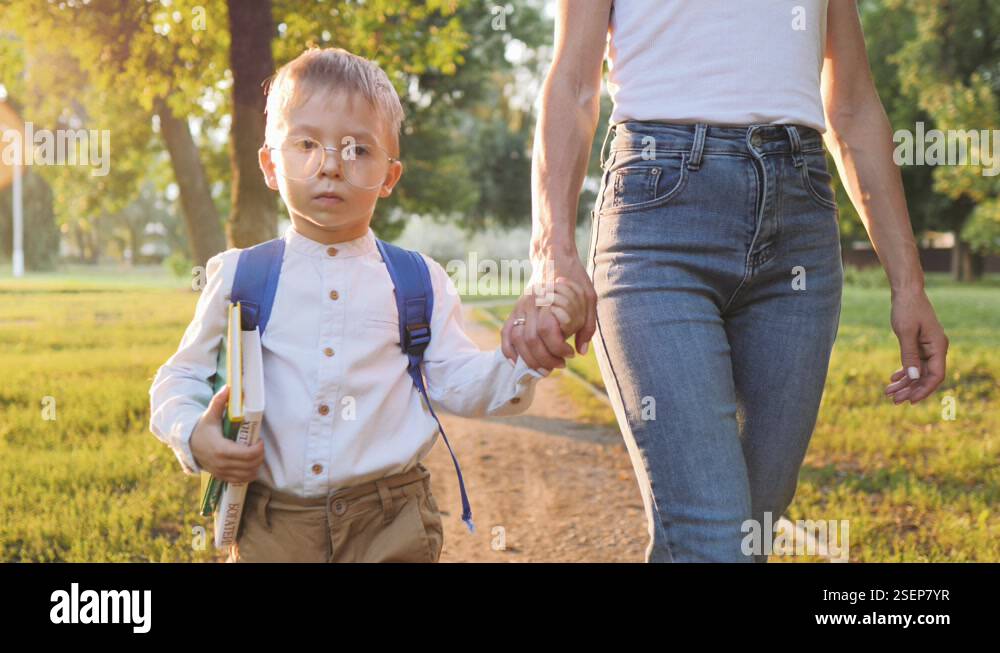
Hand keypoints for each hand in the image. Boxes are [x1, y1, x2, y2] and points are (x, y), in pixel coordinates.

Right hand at [190, 384, 265, 482]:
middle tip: (260, 445)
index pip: (247, 454)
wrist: (188, 445)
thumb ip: (218, 402)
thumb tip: (228, 388)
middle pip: (250, 465)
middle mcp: (222, 464)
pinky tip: (251, 464)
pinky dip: (249, 474)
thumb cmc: (201, 429)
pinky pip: (241, 480)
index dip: (258, 448)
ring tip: (256, 453)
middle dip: (260, 455)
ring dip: (256, 465)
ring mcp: (222, 472)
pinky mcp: (222, 477)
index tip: (260, 440)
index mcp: (221, 449)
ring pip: (248, 474)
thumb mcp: (209, 416)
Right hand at [501, 252, 596, 369]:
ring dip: (528, 359)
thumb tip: (581, 351)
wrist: (553, 257)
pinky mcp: (515, 310)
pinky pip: (506, 332)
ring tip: (543, 368)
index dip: (558, 348)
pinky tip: (517, 363)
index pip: (546, 331)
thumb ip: (587, 325)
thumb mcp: (589, 298)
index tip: (571, 354)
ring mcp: (520, 308)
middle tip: (559, 365)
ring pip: (516, 339)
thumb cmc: (574, 278)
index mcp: (549, 300)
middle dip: (544, 359)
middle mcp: (531, 304)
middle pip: (530, 340)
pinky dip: (508, 350)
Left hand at [884, 288, 948, 404]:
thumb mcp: (906, 332)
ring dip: (905, 383)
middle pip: (926, 376)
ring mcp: (929, 347)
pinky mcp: (920, 344)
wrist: (906, 291)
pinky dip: (904, 371)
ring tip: (888, 393)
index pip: (936, 375)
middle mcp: (936, 348)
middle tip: (893, 400)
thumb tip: (913, 377)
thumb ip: (909, 355)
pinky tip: (892, 379)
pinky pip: (914, 363)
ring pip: (918, 371)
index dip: (924, 390)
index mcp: (938, 346)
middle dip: (911, 389)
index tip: (910, 401)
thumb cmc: (907, 309)